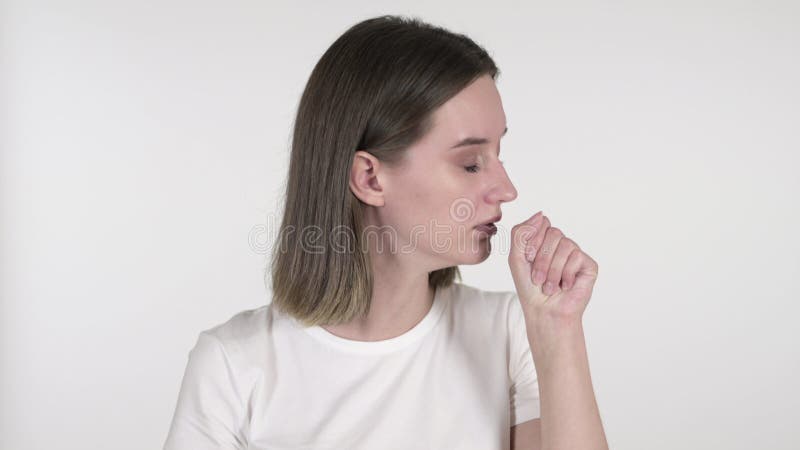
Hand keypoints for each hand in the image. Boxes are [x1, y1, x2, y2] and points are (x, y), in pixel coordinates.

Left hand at [508, 211, 598, 326]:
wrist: (544, 311)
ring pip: (566, 244)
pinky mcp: (589, 265)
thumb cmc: (529, 287)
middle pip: (554, 233)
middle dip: (542, 258)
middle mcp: (561, 244)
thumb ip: (521, 233)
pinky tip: (565, 286)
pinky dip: (566, 274)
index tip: (528, 259)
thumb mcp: (516, 257)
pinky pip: (577, 256)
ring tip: (549, 287)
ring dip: (552, 269)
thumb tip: (541, 214)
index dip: (533, 241)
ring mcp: (576, 254)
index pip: (542, 223)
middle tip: (537, 279)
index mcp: (544, 240)